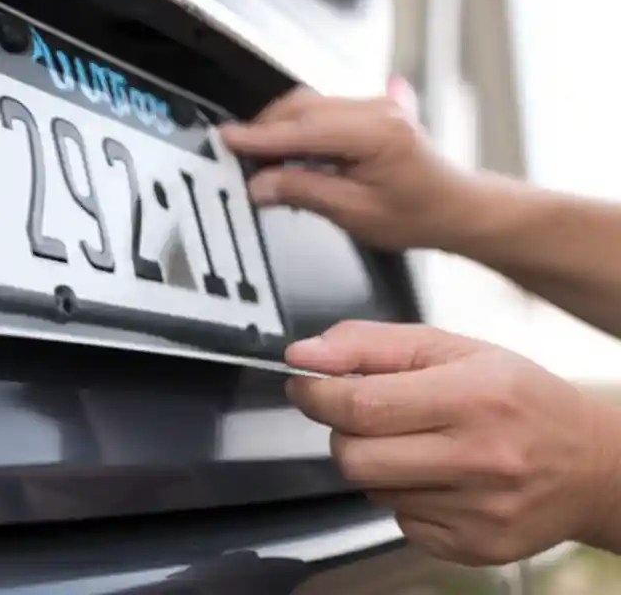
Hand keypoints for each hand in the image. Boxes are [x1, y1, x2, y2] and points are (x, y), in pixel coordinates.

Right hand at [220, 87, 484, 250]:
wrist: (457, 208)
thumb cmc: (419, 214)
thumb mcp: (355, 213)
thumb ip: (304, 192)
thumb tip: (260, 185)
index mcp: (376, 133)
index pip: (302, 130)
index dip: (259, 137)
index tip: (227, 140)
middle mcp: (376, 110)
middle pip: (301, 109)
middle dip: (264, 131)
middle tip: (237, 157)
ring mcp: (374, 105)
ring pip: (308, 106)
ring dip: (280, 129)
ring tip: (261, 161)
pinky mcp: (369, 110)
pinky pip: (322, 110)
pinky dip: (298, 128)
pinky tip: (289, 149)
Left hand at [286, 321, 620, 565]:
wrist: (590, 463)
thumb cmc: (516, 397)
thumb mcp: (451, 348)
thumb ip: (368, 345)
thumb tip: (301, 355)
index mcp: (475, 396)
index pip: (361, 404)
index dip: (316, 394)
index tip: (303, 385)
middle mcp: (482, 458)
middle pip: (354, 457)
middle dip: (341, 432)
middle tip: (362, 416)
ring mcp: (480, 510)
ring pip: (372, 490)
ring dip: (376, 464)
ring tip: (419, 445)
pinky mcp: (475, 546)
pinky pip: (400, 521)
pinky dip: (403, 497)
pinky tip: (440, 478)